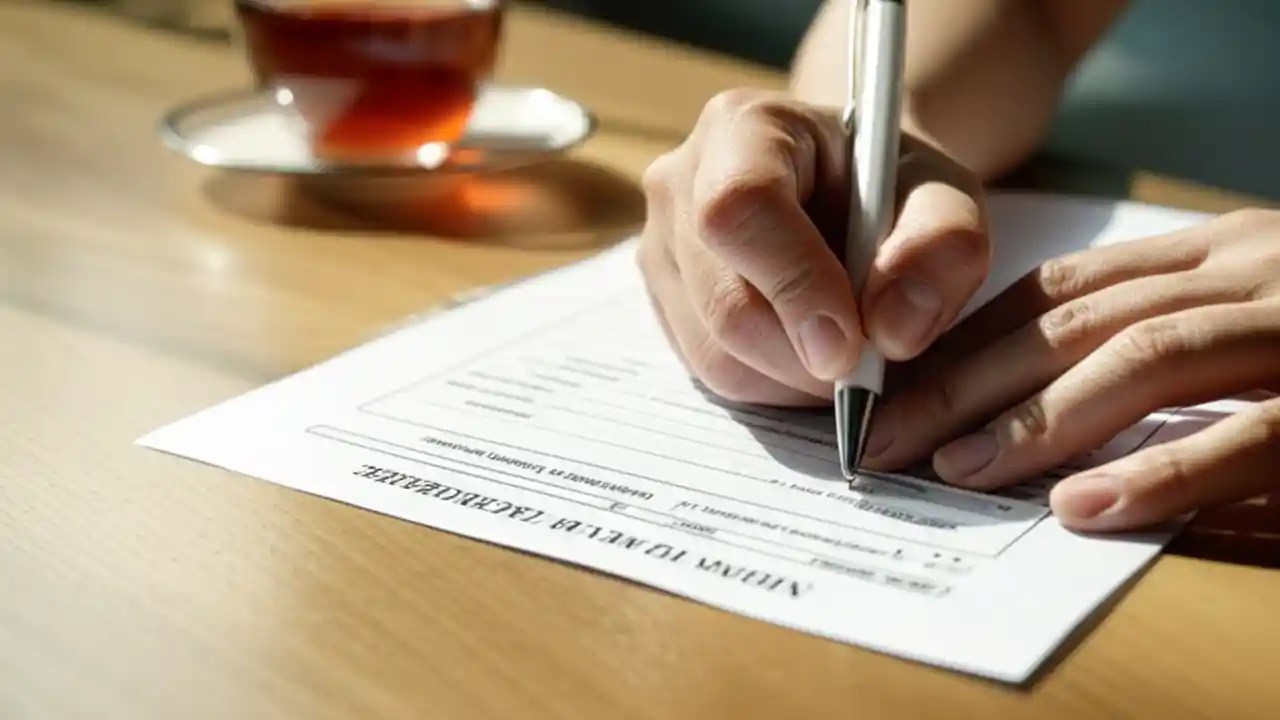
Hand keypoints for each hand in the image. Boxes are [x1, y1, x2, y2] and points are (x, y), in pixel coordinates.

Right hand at [637, 89, 989, 404]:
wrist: (846, 189)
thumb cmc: (890, 184)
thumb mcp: (944, 193)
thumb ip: (941, 245)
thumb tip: (892, 332)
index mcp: (745, 126)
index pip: (741, 207)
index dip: (795, 283)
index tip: (851, 343)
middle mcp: (680, 182)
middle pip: (726, 300)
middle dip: (805, 355)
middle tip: (868, 365)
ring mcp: (660, 245)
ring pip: (715, 351)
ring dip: (793, 378)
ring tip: (844, 350)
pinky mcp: (662, 301)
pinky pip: (708, 371)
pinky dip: (770, 382)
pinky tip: (807, 350)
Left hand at [863, 209, 1279, 531]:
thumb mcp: (1258, 318)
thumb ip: (1168, 344)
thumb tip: (1046, 403)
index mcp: (1217, 255)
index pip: (1064, 290)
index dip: (969, 340)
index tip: (895, 390)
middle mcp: (1246, 273)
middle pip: (1075, 321)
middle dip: (965, 381)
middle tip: (885, 437)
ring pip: (1139, 359)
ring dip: (1035, 420)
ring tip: (953, 469)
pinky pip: (1244, 437)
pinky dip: (1154, 473)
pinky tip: (1079, 507)